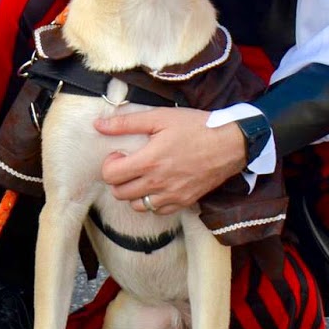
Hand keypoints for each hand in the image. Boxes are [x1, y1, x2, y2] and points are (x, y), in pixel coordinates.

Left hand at [94, 107, 246, 214]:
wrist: (230, 143)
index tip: (121, 154)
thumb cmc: (195, 127)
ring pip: (136, 206)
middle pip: (119, 193)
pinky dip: (152, 202)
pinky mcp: (184, 202)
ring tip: (143, 175)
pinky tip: (158, 186)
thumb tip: (98, 125)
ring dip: (133, 192)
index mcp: (148, 161)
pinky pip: (158, 211)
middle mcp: (157, 183)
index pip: (110, 175)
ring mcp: (171, 196)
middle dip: (118, 178)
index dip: (109, 164)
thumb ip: (126, 123)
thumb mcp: (160, 117)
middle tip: (130, 164)